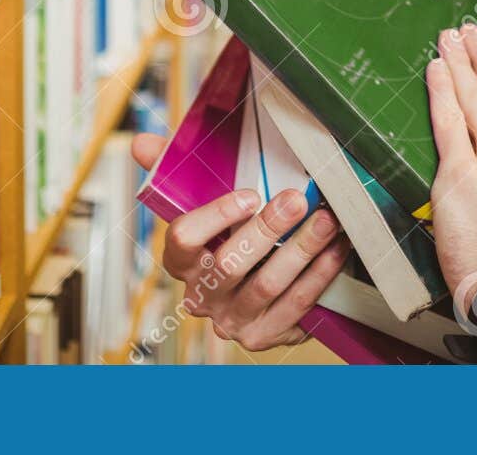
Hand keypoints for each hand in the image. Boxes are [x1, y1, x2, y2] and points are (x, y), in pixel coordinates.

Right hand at [130, 135, 349, 350]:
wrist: (250, 297)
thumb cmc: (226, 239)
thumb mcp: (201, 206)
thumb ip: (170, 171)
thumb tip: (141, 141)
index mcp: (181, 263)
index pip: (183, 239)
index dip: (216, 216)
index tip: (250, 194)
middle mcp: (202, 296)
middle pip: (231, 264)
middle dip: (268, 229)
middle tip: (298, 199)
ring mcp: (232, 320)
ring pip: (267, 286)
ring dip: (300, 251)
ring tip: (325, 221)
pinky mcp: (264, 336)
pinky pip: (295, 307)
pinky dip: (318, 276)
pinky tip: (335, 251)